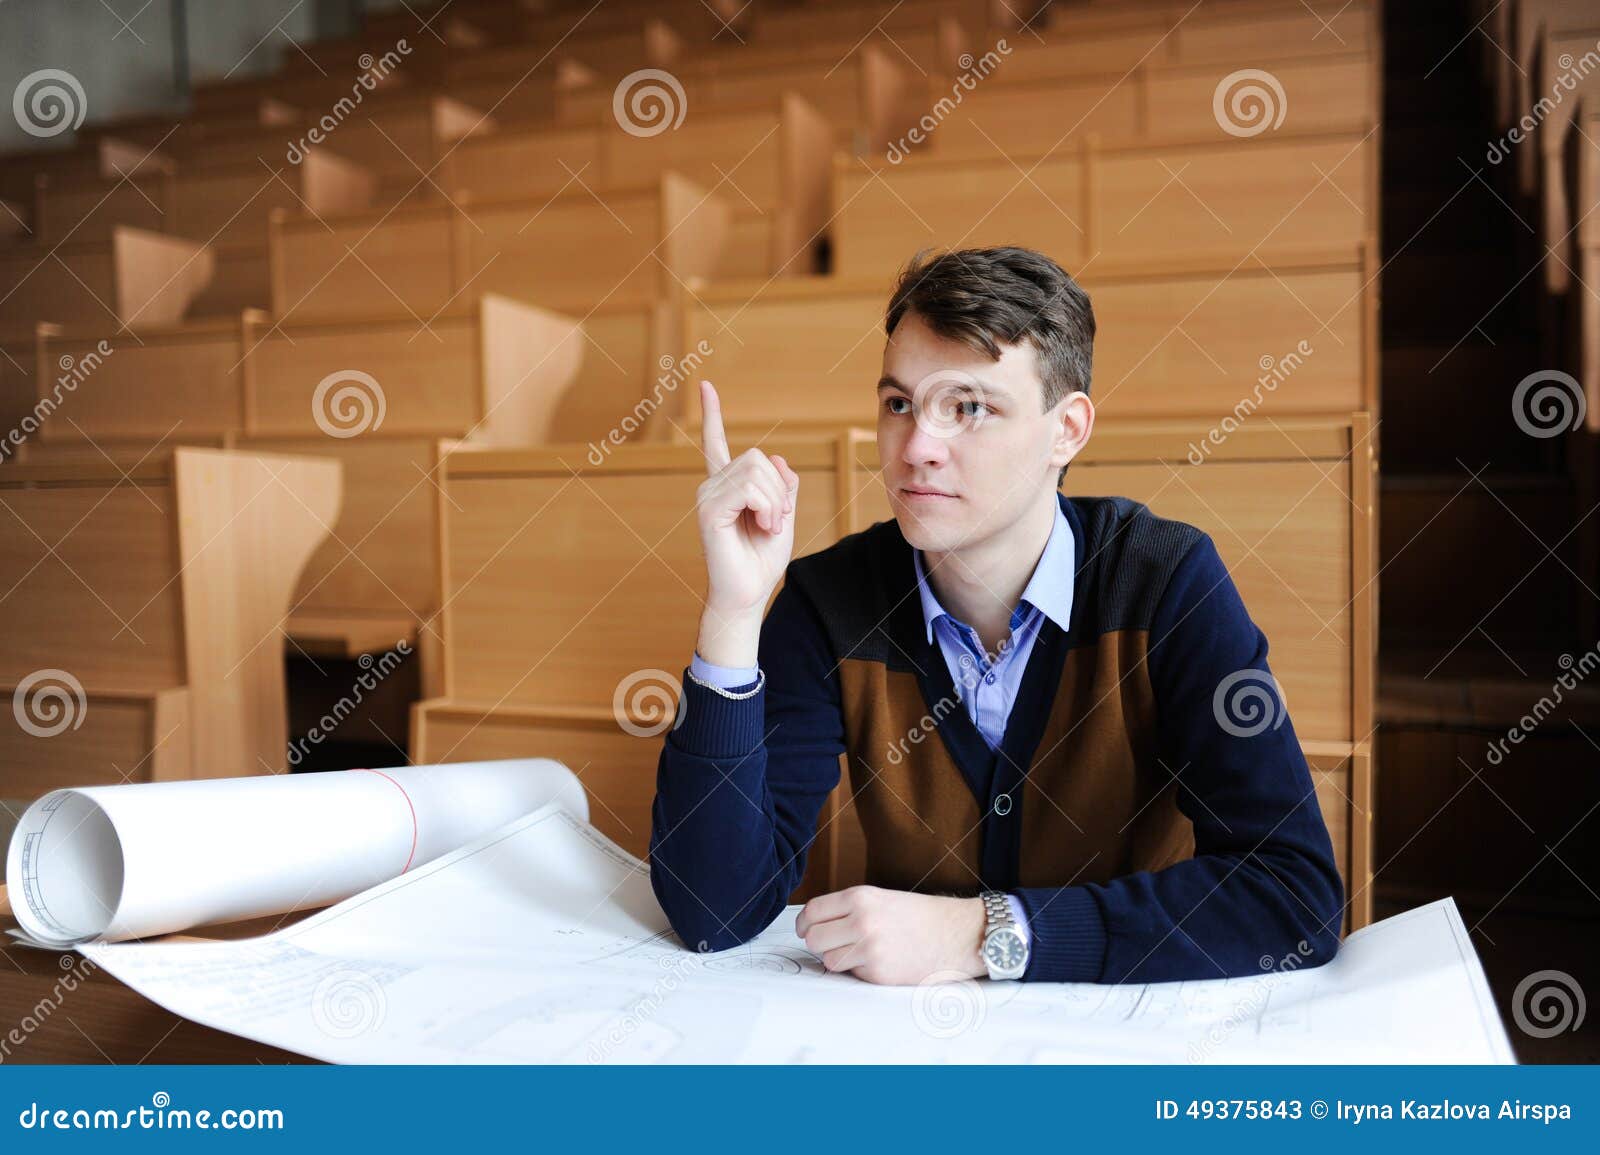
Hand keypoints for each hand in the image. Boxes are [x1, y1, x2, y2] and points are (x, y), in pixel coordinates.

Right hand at [695, 380, 800, 621]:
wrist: (749, 591)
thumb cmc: (762, 557)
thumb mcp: (784, 513)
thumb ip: (783, 484)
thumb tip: (776, 457)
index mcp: (727, 484)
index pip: (715, 442)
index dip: (712, 414)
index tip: (705, 386)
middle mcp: (712, 484)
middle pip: (758, 458)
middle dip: (779, 490)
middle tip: (775, 519)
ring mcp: (707, 495)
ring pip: (757, 472)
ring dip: (775, 502)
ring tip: (767, 526)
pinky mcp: (708, 509)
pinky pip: (749, 489)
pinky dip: (767, 508)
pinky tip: (762, 526)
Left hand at [794, 886, 987, 984]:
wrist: (956, 934)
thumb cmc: (920, 917)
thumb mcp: (880, 898)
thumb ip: (847, 909)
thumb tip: (813, 926)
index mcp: (859, 897)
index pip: (811, 912)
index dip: (804, 924)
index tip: (806, 930)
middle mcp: (861, 921)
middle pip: (813, 939)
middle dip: (819, 944)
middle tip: (833, 944)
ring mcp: (869, 948)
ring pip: (828, 961)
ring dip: (838, 960)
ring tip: (860, 953)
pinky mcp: (878, 973)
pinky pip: (852, 975)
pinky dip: (859, 971)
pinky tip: (879, 962)